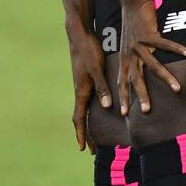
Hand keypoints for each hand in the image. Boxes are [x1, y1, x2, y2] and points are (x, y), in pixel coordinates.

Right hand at [68, 29, 112, 152]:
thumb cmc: (88, 50)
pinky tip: (100, 112)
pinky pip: (88, 100)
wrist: (79, 35)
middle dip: (85, 134)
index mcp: (81, 90)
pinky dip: (91, 112)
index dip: (81, 134)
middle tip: (92, 150)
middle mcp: (80, 90)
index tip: (83, 149)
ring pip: (84, 110)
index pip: (79, 118)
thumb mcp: (96, 69)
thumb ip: (102, 87)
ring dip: (88, 124)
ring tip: (94, 136)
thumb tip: (106, 107)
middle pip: (80, 118)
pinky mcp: (86, 79)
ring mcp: (82, 85)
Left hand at [118, 0, 185, 114]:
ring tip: (177, 89)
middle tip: (146, 111)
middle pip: (135, 79)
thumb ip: (133, 62)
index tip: (123, 114)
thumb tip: (138, 76)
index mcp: (125, 60)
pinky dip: (177, 49)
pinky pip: (165, 44)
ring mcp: (139, 45)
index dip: (122, 98)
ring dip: (166, 78)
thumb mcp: (128, 48)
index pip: (122, 82)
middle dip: (141, 96)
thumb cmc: (132, 28)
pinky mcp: (149, 34)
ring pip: (153, 65)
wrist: (131, 5)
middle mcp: (130, 55)